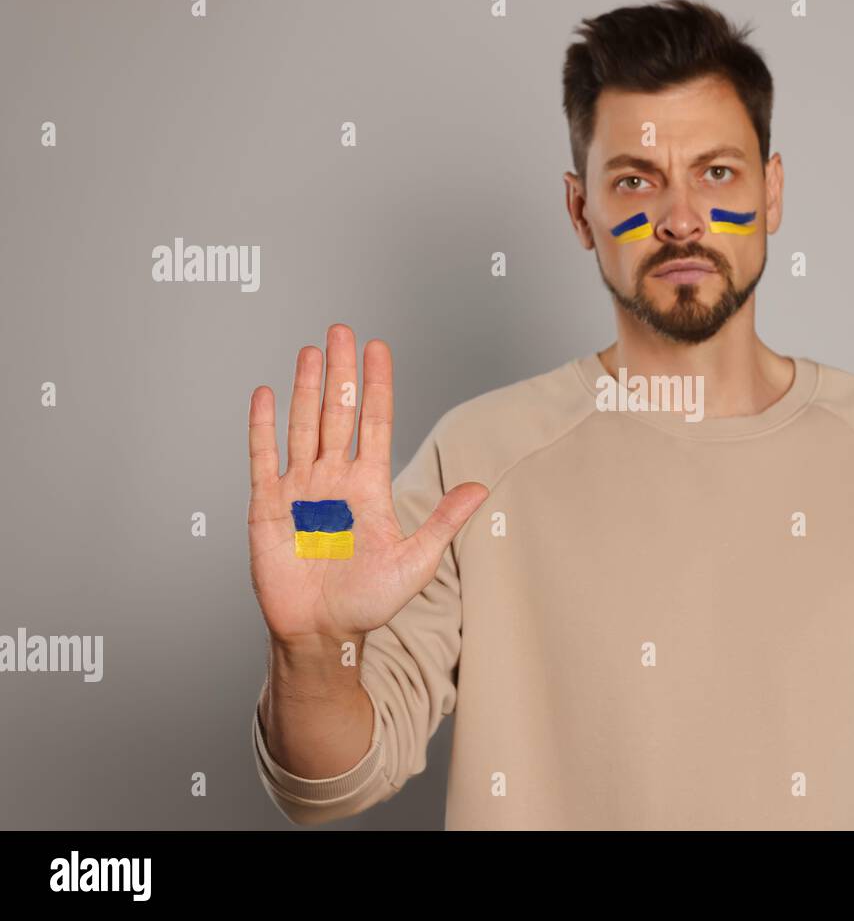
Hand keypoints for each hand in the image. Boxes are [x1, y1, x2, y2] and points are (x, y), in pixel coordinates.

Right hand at [247, 324, 486, 645]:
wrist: (321, 633)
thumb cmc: (367, 601)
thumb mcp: (415, 560)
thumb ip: (443, 521)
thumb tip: (480, 488)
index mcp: (369, 486)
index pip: (376, 423)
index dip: (378, 385)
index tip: (378, 348)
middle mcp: (334, 479)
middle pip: (338, 413)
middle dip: (340, 372)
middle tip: (341, 330)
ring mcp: (300, 489)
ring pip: (303, 426)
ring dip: (306, 388)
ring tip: (311, 350)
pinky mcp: (267, 506)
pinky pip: (263, 458)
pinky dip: (263, 427)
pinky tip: (267, 394)